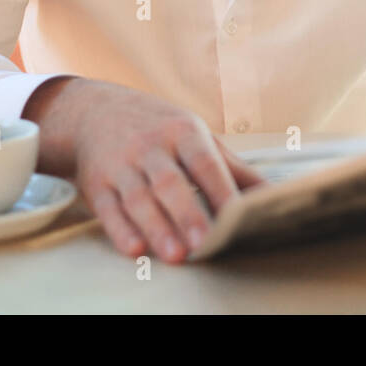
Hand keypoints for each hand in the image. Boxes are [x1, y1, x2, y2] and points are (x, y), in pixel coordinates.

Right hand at [25, 77, 263, 261]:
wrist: (93, 110)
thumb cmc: (157, 128)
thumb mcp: (195, 136)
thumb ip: (232, 168)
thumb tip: (272, 194)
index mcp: (181, 132)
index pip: (204, 161)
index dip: (220, 189)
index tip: (237, 216)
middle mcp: (150, 147)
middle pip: (170, 182)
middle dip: (188, 214)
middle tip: (206, 243)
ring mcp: (121, 165)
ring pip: (139, 199)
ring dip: (157, 228)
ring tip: (176, 255)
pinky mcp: (96, 184)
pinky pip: (108, 209)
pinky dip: (120, 231)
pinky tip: (135, 249)